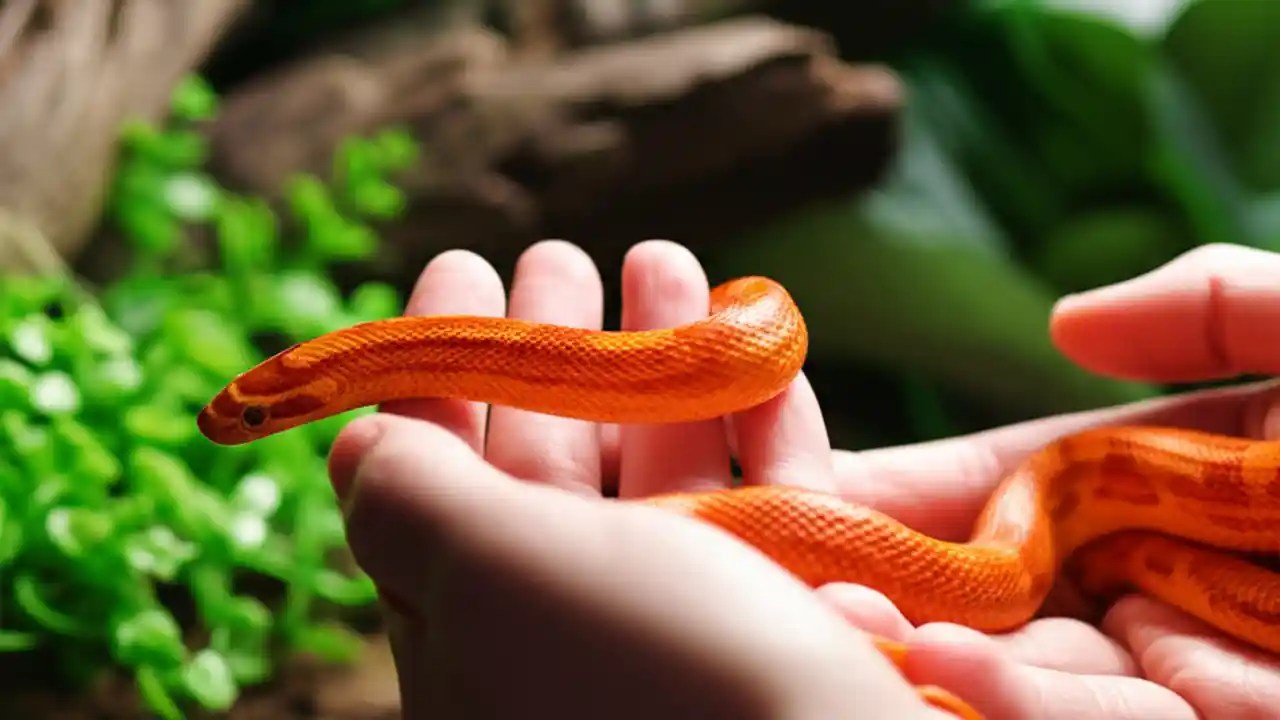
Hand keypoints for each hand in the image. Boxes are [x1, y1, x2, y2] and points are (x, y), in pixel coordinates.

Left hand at [326, 240, 945, 718]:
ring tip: (670, 262)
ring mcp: (683, 634)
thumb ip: (408, 500)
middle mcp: (574, 638)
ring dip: (665, 360)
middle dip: (556, 348)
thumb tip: (357, 441)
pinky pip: (772, 504)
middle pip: (551, 464)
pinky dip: (765, 419)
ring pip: (663, 471)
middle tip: (563, 257)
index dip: (438, 368)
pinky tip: (765, 348)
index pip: (433, 480)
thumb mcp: (487, 574)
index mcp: (478, 633)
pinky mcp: (784, 628)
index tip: (463, 268)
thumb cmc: (648, 675)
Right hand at [817, 243, 1279, 718]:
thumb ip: (1209, 312)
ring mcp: (1183, 663)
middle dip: (876, 577)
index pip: (997, 494)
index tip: (802, 478)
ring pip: (1026, 670)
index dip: (894, 490)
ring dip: (923, 643)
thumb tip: (1065, 323)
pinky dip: (1023, 705)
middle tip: (775, 557)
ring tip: (839, 605)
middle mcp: (1155, 589)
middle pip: (985, 594)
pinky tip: (944, 656)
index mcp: (1163, 495)